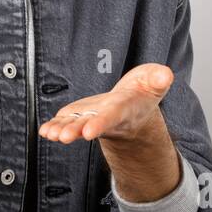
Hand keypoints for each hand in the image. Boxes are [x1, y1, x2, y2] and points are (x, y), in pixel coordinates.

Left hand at [38, 63, 174, 144]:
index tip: (89, 132)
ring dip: (62, 131)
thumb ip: (158, 78)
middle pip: (90, 125)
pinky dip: (54, 127)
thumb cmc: (143, 92)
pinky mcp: (79, 116)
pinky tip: (45, 131)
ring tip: (50, 134)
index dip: (100, 124)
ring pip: (75, 126)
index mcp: (124, 110)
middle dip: (76, 131)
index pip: (111, 117)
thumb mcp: (154, 81)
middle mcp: (105, 118)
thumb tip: (165, 74)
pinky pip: (65, 123)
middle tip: (64, 137)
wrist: (132, 106)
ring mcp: (90, 119)